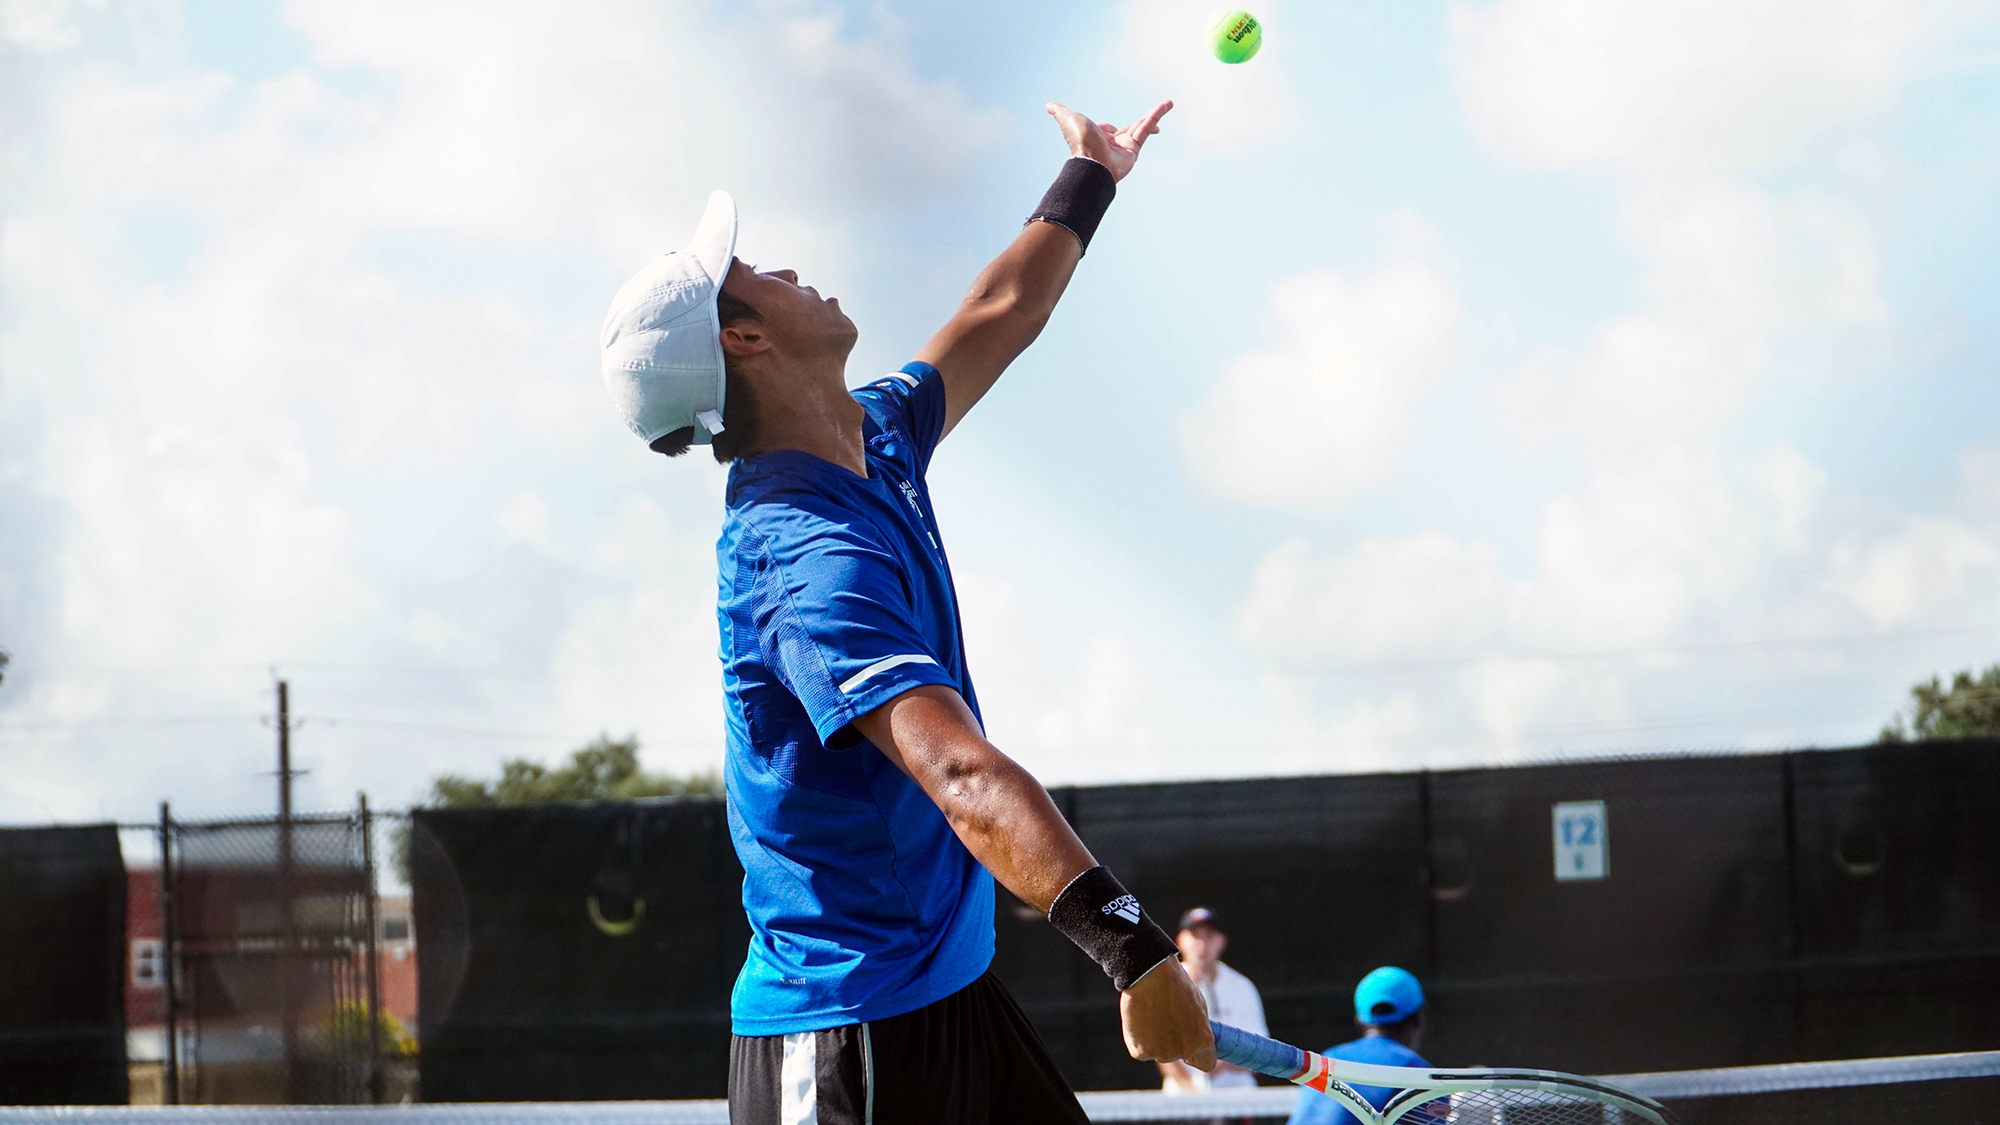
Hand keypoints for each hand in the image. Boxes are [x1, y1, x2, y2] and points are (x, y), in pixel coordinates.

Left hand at [1046, 100, 1172, 182]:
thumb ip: (1060, 112)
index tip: (1099, 130)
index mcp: (1099, 139)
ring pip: (1143, 125)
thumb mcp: (1068, 119)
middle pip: (1130, 127)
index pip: (1108, 128)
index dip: (1105, 126)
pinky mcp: (1135, 148)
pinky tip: (1167, 104)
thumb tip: (1049, 105)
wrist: (1092, 160)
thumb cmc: (1079, 141)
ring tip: (1169, 103)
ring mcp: (1126, 147)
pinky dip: (1157, 115)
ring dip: (1156, 113)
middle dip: (1141, 121)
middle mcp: (1114, 144)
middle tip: (1155, 112)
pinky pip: (1147, 127)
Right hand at [1120, 957, 1215, 1068]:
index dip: (1201, 1055)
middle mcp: (1183, 1052)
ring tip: (1153, 1015)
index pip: (1207, 1064)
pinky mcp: (1140, 1052)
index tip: (1195, 1045)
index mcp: (1202, 1041)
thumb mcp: (1198, 1006)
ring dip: (1158, 1041)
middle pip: (1181, 1056)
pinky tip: (1141, 1020)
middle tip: (1168, 1019)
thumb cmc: (1175, 985)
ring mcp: (1160, 1053)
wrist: (1149, 974)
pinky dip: (1141, 1040)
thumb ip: (1199, 1028)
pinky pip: (1143, 1051)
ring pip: (1161, 1052)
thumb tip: (1197, 1039)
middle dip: (1177, 1043)